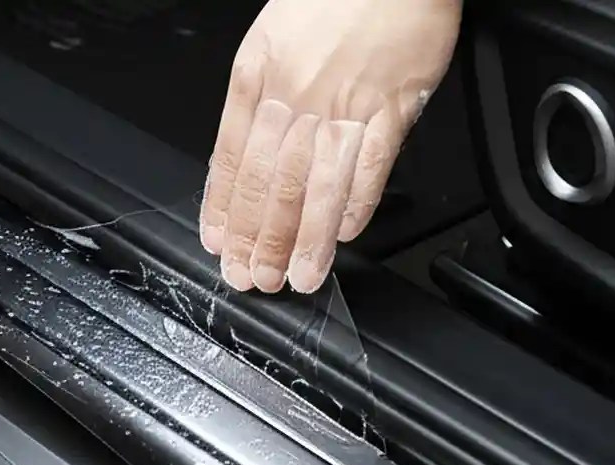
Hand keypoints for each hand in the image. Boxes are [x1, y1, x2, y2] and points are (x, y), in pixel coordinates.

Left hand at [201, 0, 461, 292]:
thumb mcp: (271, 36)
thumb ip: (260, 96)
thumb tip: (247, 155)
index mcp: (259, 76)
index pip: (233, 158)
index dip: (226, 209)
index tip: (220, 244)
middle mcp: (297, 94)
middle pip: (271, 182)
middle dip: (260, 239)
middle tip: (253, 278)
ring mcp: (346, 102)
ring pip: (317, 185)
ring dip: (305, 239)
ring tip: (300, 276)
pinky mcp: (393, 104)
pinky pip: (371, 165)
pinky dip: (357, 204)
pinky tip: (345, 234)